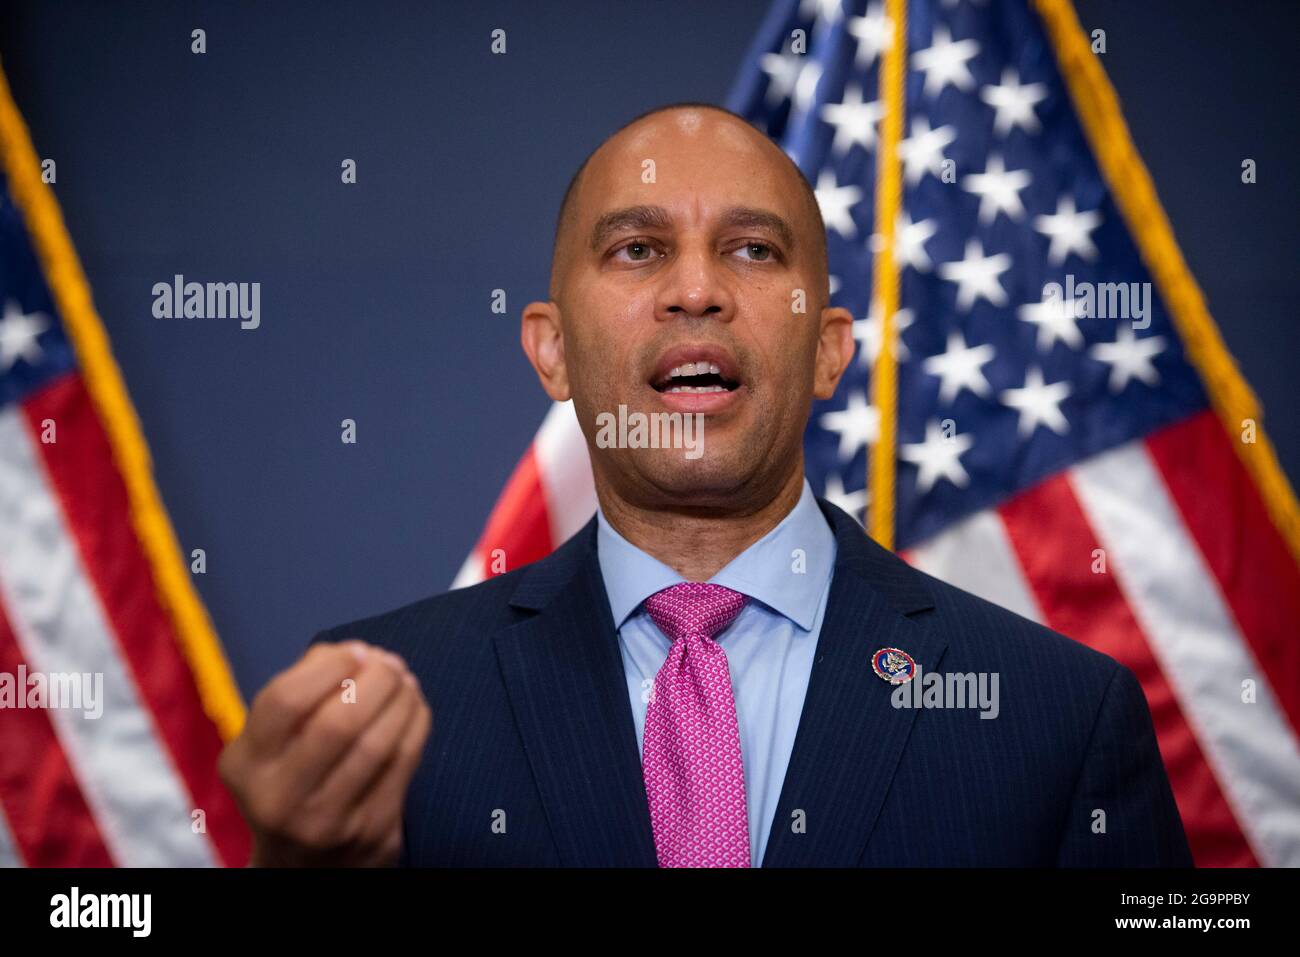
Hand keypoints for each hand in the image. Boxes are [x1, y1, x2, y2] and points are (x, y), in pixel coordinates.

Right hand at [218, 640, 431, 865]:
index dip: (329, 665)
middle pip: (339, 722)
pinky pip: (404, 765)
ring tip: (405, 681)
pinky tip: (414, 708)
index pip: (286, 701)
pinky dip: (415, 726)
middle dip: (375, 680)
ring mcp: (329, 822)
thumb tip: (355, 654)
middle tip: (389, 663)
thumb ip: (299, 692)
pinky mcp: (372, 833)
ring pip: (378, 744)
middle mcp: (281, 798)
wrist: (300, 867)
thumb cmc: (287, 782)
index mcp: (247, 765)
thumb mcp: (267, 745)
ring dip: (401, 701)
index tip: (355, 652)